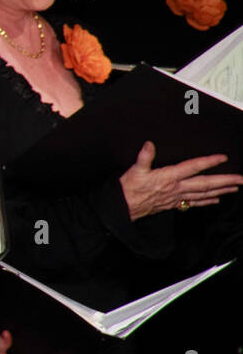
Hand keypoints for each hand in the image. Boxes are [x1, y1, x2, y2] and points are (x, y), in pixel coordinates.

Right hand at [119, 142, 242, 219]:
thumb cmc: (128, 189)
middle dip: (224, 181)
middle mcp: (176, 188)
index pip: (192, 168)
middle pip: (205, 184)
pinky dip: (207, 201)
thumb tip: (149, 144)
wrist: (123, 208)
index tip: (222, 158)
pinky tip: (216, 199)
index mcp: (168, 177)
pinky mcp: (173, 204)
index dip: (208, 162)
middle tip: (241, 179)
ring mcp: (176, 197)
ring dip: (221, 191)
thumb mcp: (134, 170)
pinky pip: (194, 203)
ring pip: (203, 194)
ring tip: (235, 187)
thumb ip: (144, 157)